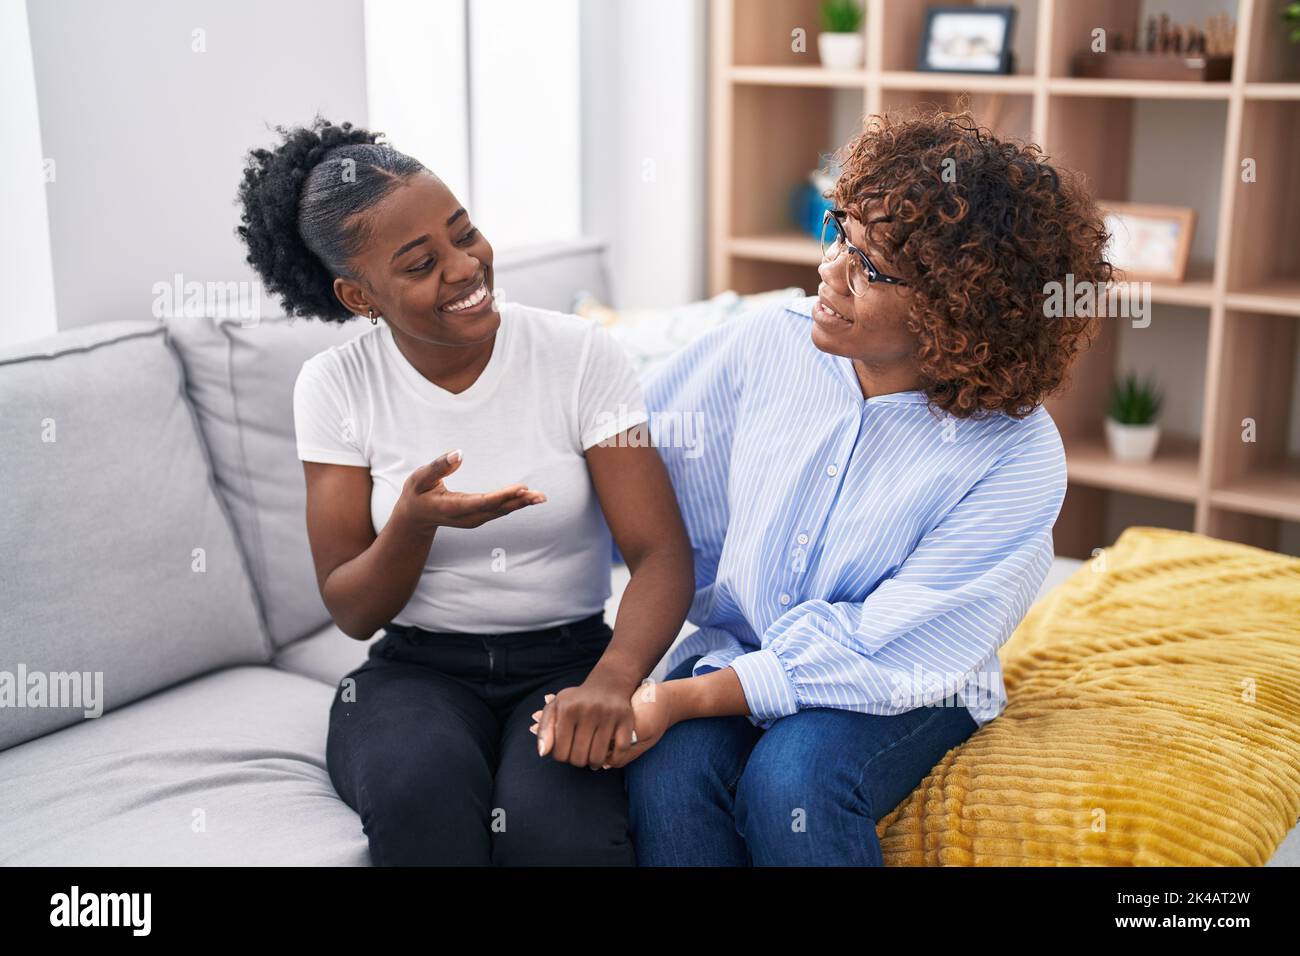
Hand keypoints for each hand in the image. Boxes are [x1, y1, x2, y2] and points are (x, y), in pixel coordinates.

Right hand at [396, 449, 544, 532]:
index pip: (482, 502)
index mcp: (451, 508)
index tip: (521, 488)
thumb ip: (437, 466)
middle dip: (519, 502)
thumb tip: (459, 452)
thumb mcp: (419, 478)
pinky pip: (500, 510)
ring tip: (541, 497)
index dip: (502, 496)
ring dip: (521, 504)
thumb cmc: (416, 493)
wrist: (415, 518)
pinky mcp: (479, 517)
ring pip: (501, 512)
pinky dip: (515, 504)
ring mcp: (473, 519)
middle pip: (497, 510)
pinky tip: (529, 497)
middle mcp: (466, 517)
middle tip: (540, 495)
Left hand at [531, 676, 636, 768]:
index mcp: (567, 709)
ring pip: (598, 757)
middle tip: (579, 755)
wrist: (608, 684)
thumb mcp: (555, 708)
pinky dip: (614, 759)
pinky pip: (619, 751)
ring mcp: (609, 715)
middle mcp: (588, 710)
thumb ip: (544, 730)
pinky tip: (608, 757)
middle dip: (577, 761)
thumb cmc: (577, 701)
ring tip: (591, 759)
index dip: (561, 757)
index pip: (560, 753)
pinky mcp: (626, 719)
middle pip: (579, 758)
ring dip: (594, 763)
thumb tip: (543, 753)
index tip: (566, 751)